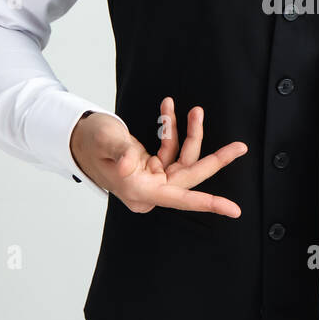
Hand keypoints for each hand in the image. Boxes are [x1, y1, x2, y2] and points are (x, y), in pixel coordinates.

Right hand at [70, 96, 247, 215]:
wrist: (78, 137)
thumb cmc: (89, 141)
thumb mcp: (105, 141)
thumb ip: (120, 152)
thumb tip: (128, 166)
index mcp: (139, 190)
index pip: (180, 198)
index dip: (208, 202)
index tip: (232, 209)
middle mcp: (149, 188)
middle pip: (190, 175)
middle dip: (215, 158)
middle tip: (240, 147)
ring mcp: (152, 178)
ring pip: (184, 158)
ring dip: (189, 132)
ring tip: (193, 110)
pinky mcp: (153, 166)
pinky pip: (172, 149)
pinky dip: (172, 129)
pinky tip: (170, 110)